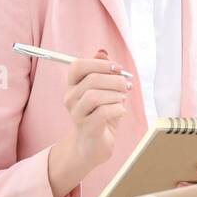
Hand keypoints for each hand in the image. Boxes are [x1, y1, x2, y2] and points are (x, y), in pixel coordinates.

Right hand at [64, 48, 130, 168]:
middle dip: (115, 80)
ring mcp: (76, 114)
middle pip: (91, 80)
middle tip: (127, 86)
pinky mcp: (86, 127)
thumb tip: (102, 52)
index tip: (118, 69)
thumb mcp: (104, 91)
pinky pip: (102, 113)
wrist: (94, 145)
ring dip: (115, 95)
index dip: (100, 64)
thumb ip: (103, 71)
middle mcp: (70, 98)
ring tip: (123, 99)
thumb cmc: (101, 115)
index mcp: (73, 85)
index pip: (78, 66)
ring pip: (94, 96)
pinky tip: (121, 111)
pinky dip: (117, 109)